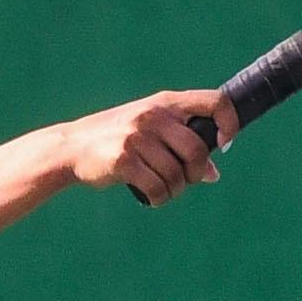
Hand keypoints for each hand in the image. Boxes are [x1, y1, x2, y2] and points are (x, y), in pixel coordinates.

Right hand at [60, 90, 240, 206]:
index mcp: (165, 103)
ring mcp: (136, 136)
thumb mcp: (151, 131)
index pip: (215, 102)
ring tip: (164, 190)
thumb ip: (181, 144)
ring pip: (177, 174)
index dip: (229, 122)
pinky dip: (160, 198)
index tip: (223, 143)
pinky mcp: (123, 159)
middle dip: (196, 173)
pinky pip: (157, 188)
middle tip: (185, 180)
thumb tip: (213, 174)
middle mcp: (153, 116)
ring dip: (175, 190)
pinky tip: (152, 197)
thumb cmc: (118, 139)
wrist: (72, 146)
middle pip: (197, 150)